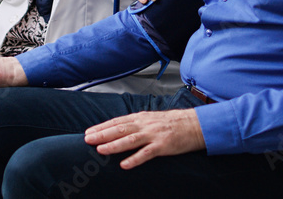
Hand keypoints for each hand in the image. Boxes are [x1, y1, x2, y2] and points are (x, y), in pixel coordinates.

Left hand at [84, 109, 204, 168]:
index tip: (89, 132)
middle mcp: (145, 124)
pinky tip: (124, 164)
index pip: (117, 121)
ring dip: (114, 145)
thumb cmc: (173, 122)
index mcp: (141, 118)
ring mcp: (154, 135)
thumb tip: (119, 128)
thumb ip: (136, 123)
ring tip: (100, 150)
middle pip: (120, 129)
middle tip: (87, 139)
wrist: (195, 124)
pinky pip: (147, 153)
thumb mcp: (151, 118)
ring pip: (130, 140)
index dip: (102, 127)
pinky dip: (135, 159)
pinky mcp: (163, 146)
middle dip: (102, 134)